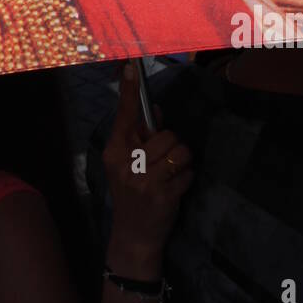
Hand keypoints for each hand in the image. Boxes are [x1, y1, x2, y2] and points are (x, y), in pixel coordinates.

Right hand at [102, 62, 192, 274]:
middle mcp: (127, 164)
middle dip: (172, 145)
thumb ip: (140, 137)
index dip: (130, 91)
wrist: (134, 236)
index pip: (124, 115)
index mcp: (114, 152)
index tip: (131, 66)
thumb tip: (156, 110)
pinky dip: (186, 179)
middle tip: (163, 161)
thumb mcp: (128, 165)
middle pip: (165, 135)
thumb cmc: (132, 194)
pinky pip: (187, 173)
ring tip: (171, 173)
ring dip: (182, 161)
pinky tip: (174, 189)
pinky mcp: (162, 195)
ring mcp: (144, 181)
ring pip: (180, 151)